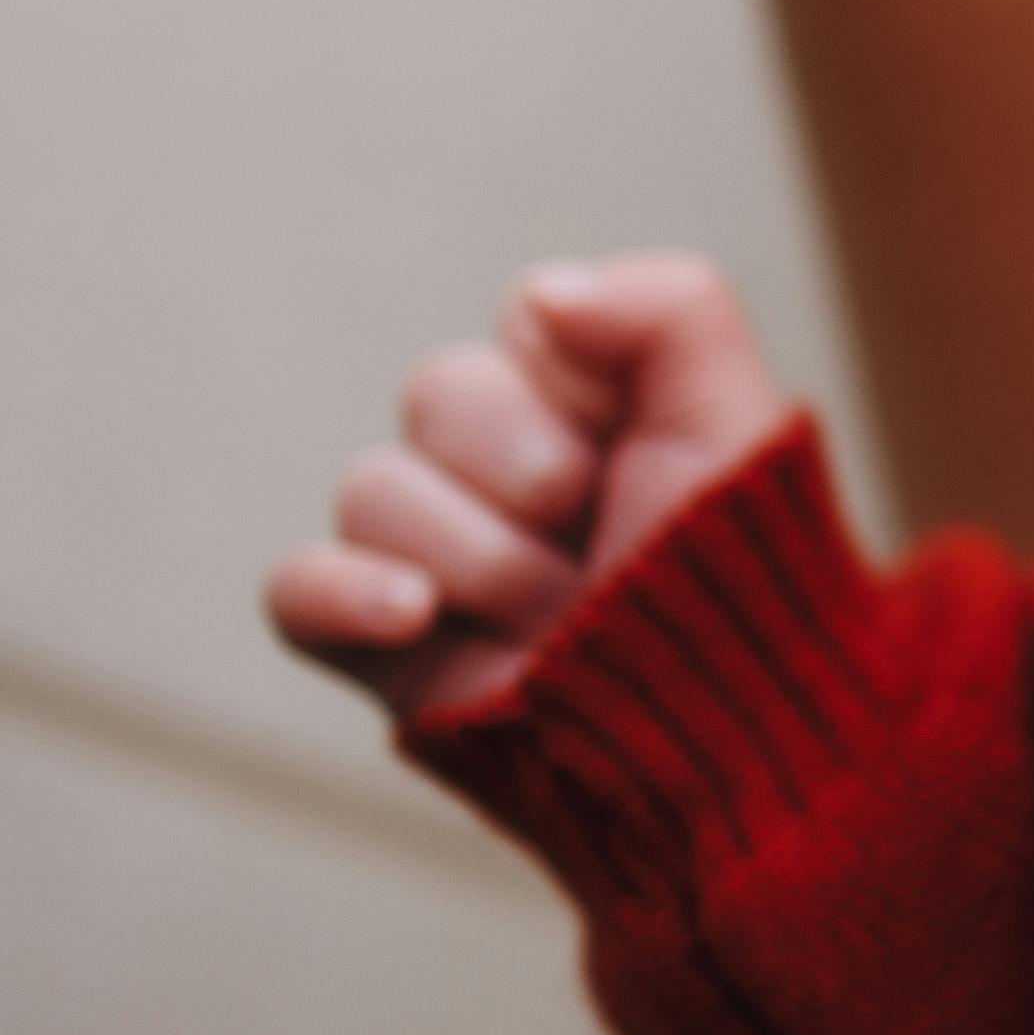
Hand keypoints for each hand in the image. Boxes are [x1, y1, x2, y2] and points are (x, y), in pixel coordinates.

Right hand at [266, 254, 797, 726]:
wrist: (721, 739)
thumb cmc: (737, 582)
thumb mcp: (737, 427)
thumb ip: (671, 310)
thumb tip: (543, 296)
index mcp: (589, 405)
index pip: (530, 322)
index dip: (586, 381)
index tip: (636, 442)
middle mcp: (502, 471)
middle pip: (439, 390)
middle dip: (530, 465)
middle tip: (592, 532)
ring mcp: (434, 556)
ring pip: (374, 487)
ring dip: (484, 556)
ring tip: (557, 613)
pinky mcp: (380, 644)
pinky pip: (294, 586)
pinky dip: (343, 591)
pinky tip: (414, 614)